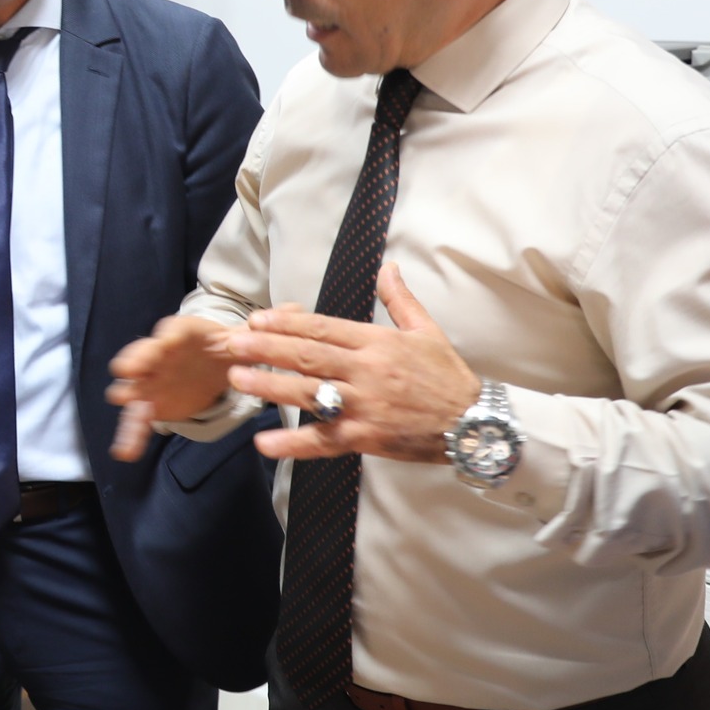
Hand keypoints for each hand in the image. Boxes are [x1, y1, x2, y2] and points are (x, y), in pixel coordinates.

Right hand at [106, 314, 242, 460]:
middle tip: (130, 370)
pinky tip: (126, 451)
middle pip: (142, 353)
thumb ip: (251, 336)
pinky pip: (137, 420)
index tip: (166, 343)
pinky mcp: (151, 405)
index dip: (169, 338)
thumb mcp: (239, 340)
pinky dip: (131, 435)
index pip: (173, 331)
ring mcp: (150, 380)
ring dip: (127, 393)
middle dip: (136, 360)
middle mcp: (158, 354)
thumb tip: (276, 318)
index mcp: (181, 333)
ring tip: (124, 403)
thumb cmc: (221, 346)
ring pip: (133, 386)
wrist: (211, 365)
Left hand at [225, 264, 479, 464]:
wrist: (476, 424)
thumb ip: (400, 299)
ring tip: (238, 379)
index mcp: (377, 343)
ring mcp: (364, 405)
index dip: (287, 322)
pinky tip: (265, 442)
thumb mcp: (427, 331)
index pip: (323, 328)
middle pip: (308, 356)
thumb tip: (388, 266)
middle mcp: (366, 371)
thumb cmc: (448, 377)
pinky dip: (293, 443)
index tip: (257, 318)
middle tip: (233, 342)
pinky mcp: (366, 437)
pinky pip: (323, 440)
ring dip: (270, 386)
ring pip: (309, 393)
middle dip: (267, 348)